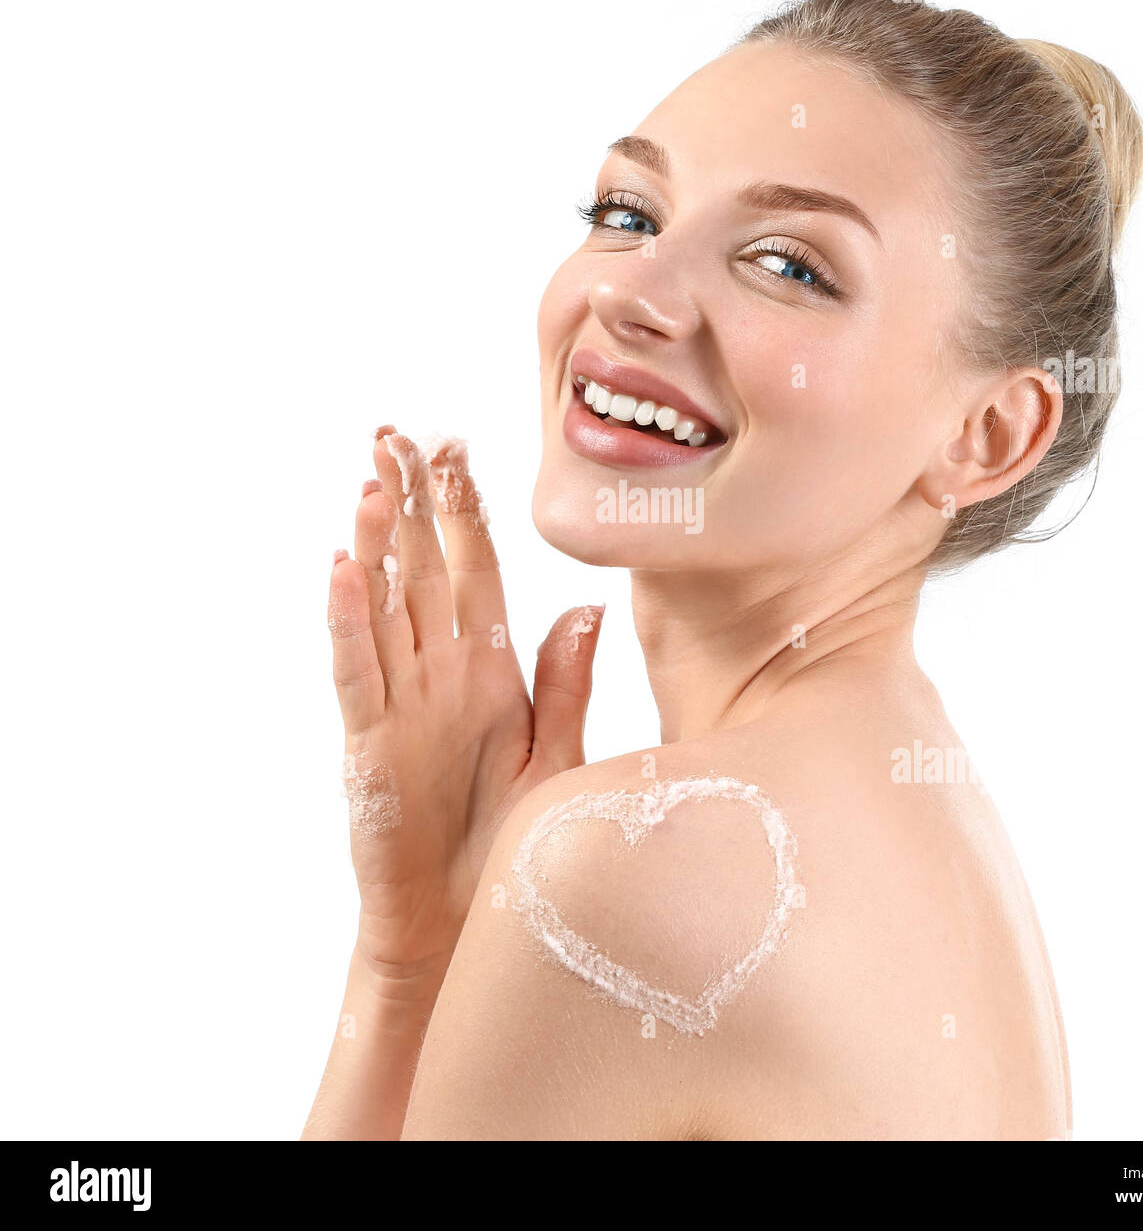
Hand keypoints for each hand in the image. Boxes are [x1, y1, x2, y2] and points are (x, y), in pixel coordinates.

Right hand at [326, 426, 602, 982]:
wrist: (464, 920)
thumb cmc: (510, 840)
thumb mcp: (554, 752)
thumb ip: (564, 680)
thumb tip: (587, 605)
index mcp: (487, 670)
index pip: (474, 571)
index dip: (464, 510)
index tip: (458, 448)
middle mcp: (439, 674)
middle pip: (423, 572)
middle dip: (410, 503)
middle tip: (396, 435)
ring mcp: (400, 703)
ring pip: (384, 608)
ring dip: (376, 544)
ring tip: (369, 480)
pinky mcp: (371, 743)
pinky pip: (359, 672)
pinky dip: (350, 623)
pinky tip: (344, 570)